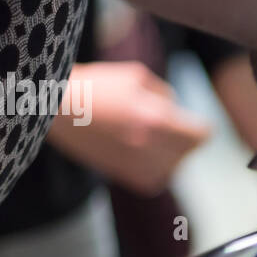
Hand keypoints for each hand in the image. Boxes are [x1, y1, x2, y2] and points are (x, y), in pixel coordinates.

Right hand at [46, 62, 209, 195]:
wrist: (54, 106)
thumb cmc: (96, 84)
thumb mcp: (138, 76)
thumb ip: (165, 96)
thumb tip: (177, 113)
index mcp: (156, 119)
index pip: (202, 135)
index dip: (197, 126)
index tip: (186, 120)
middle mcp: (149, 146)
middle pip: (189, 151)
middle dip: (183, 137)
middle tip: (162, 124)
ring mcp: (135, 164)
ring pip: (173, 168)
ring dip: (168, 154)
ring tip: (146, 136)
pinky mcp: (122, 175)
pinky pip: (155, 179)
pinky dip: (152, 168)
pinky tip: (136, 150)